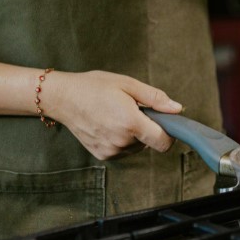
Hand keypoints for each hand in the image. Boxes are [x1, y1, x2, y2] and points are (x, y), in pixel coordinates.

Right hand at [44, 70, 180, 159]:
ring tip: (116, 115)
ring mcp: (111, 151)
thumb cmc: (94, 87)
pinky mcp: (102, 155)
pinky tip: (108, 124)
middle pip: (150, 142)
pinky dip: (121, 139)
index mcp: (131, 123)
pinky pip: (123, 150)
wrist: (62, 98)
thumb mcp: (127, 84)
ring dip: (133, 134)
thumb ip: (155, 98)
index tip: (164, 122)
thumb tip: (177, 109)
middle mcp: (121, 142)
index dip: (169, 133)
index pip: (164, 142)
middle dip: (147, 127)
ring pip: (136, 147)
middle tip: (131, 109)